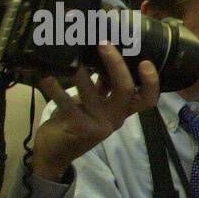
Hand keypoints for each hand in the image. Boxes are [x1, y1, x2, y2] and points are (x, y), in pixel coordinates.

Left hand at [33, 44, 159, 181]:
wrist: (57, 153)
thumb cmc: (77, 122)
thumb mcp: (94, 104)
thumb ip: (102, 87)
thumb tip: (104, 54)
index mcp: (122, 111)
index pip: (147, 99)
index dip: (151, 82)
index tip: (146, 61)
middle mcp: (115, 117)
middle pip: (125, 90)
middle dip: (116, 65)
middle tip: (104, 44)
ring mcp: (98, 123)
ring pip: (92, 92)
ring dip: (80, 72)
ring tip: (69, 56)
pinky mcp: (79, 127)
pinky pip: (66, 103)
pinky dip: (55, 88)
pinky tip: (46, 77)